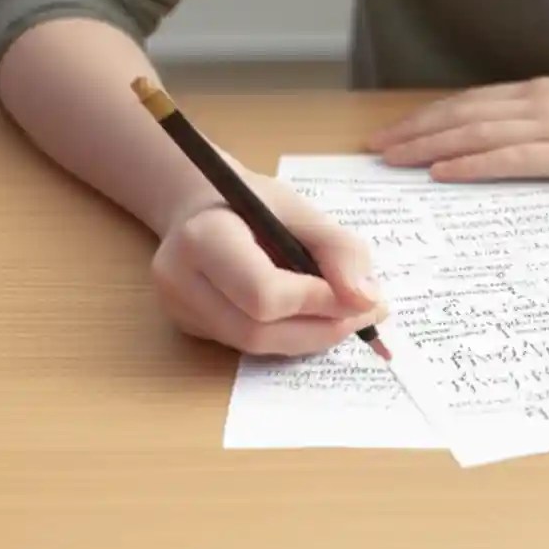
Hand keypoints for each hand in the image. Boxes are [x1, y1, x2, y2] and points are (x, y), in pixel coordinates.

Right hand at [151, 171, 386, 355]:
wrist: (200, 208)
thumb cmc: (252, 203)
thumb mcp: (301, 207)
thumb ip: (339, 249)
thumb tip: (366, 300)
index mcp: (204, 237)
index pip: (264, 293)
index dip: (319, 301)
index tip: (363, 296)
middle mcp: (181, 280)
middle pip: (258, 332)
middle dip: (323, 329)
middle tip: (368, 313)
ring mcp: (180, 310)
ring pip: (257, 346)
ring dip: (313, 337)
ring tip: (349, 314)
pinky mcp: (191, 329)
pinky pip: (250, 346)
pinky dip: (293, 336)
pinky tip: (315, 315)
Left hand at [365, 75, 548, 180]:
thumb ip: (548, 120)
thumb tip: (513, 138)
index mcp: (541, 93)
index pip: (469, 104)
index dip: (426, 119)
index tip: (393, 134)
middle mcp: (538, 102)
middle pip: (461, 115)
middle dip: (413, 133)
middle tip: (375, 152)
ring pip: (475, 133)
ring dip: (428, 147)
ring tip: (393, 162)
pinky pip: (509, 158)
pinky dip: (471, 164)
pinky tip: (443, 173)